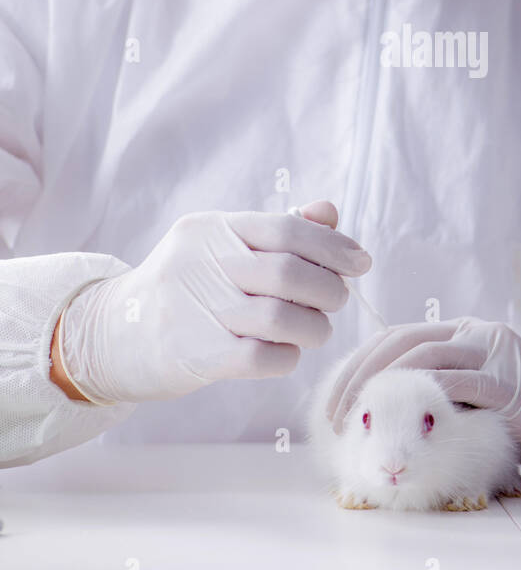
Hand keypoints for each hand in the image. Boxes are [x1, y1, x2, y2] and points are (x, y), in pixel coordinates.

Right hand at [56, 202, 370, 404]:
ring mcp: (197, 310)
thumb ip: (277, 229)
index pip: (286, 228)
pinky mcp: (197, 355)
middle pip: (289, 273)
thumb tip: (330, 213)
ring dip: (314, 327)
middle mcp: (202, 263)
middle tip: (336, 300)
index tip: (360, 262)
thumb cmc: (183, 288)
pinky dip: (288, 356)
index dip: (333, 246)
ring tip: (314, 329)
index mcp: (212, 228)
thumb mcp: (221, 246)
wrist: (110, 335)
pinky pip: (264, 357)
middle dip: (329, 289)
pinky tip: (284, 352)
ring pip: (281, 318)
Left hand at [325, 317, 520, 484]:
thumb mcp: (480, 399)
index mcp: (466, 333)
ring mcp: (494, 353)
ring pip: (421, 358)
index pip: (398, 337)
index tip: (331, 401)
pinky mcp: (509, 382)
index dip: (358, 365)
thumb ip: (443, 394)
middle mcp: (477, 333)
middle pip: (400, 342)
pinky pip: (453, 384)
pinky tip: (397, 422)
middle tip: (333, 415)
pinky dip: (419, 399)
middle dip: (357, 376)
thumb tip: (384, 419)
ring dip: (379, 391)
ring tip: (357, 424)